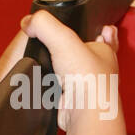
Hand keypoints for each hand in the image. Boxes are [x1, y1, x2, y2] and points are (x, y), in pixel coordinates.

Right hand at [20, 12, 119, 131]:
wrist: (85, 112)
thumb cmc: (88, 78)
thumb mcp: (62, 37)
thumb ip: (43, 24)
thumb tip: (28, 22)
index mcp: (104, 51)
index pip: (106, 37)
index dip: (103, 31)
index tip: (101, 28)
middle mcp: (98, 70)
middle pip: (88, 56)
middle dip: (77, 51)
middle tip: (67, 45)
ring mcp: (86, 87)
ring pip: (74, 75)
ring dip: (62, 70)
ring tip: (51, 63)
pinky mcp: (73, 102)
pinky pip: (61, 91)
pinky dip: (52, 88)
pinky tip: (47, 83)